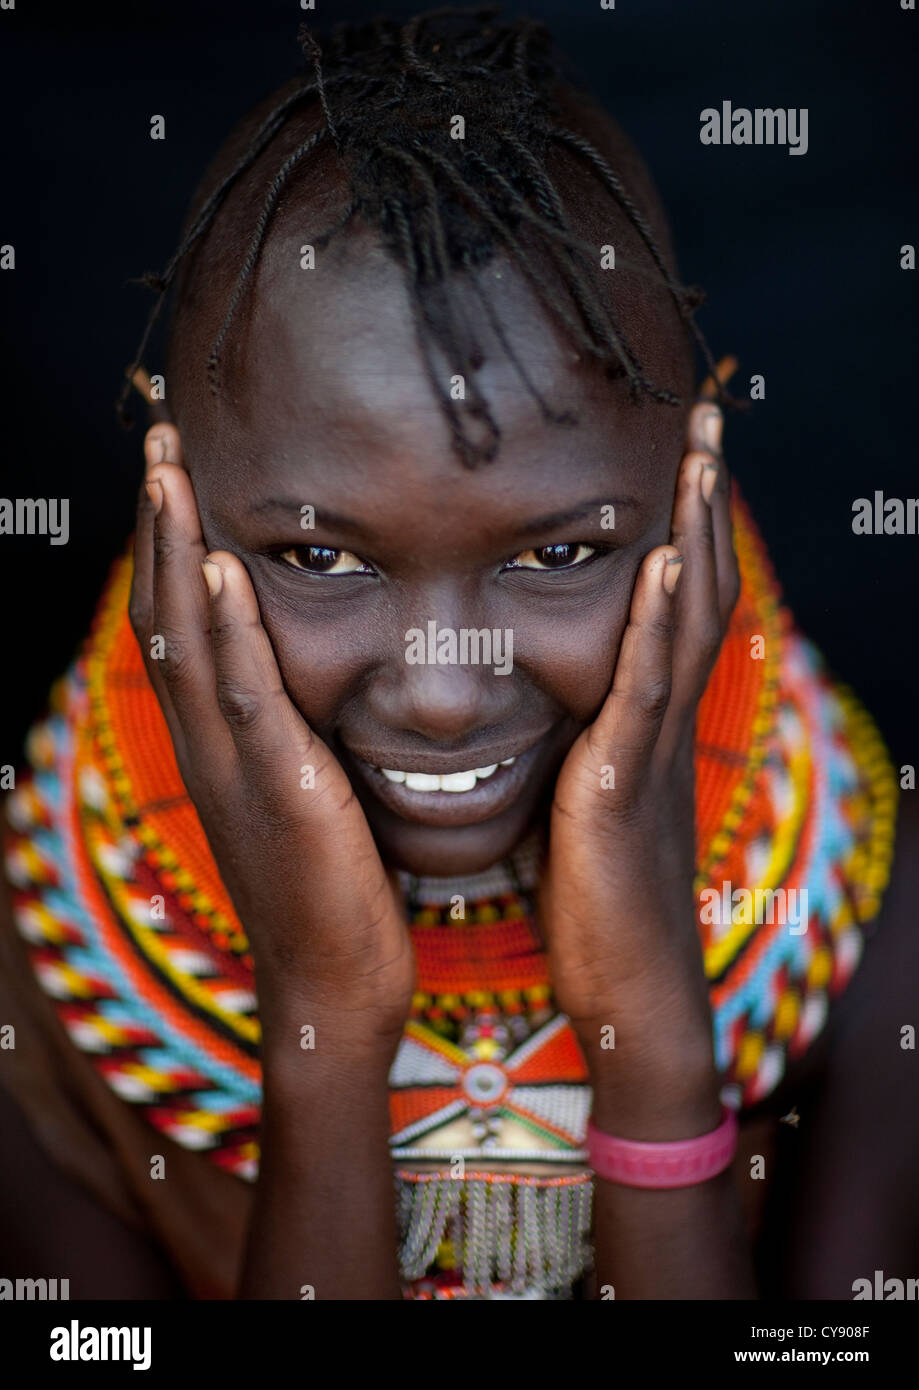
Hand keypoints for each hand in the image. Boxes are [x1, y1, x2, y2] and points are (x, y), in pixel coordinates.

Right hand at [129, 425, 414, 1061]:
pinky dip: (227, 629)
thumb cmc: (335, 889)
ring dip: (176, 549)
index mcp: (219, 741)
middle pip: (164, 612)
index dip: (173, 545)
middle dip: (159, 523)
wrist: (338, 983)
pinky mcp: (276, 790)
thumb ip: (298, 732)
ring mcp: (232, 766)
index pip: (181, 624)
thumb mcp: (308, 793)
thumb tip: (317, 677)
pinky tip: (223, 567)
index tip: (179, 473)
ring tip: (170, 467)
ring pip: (186, 639)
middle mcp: (208, 744)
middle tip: (160, 438)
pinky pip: (244, 695)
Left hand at [538, 400, 739, 1125]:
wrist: (625, 989)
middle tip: (704, 414)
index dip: (677, 525)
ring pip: (685, 617)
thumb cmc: (596, 903)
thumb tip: (541, 707)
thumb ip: (573, 745)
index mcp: (640, 720)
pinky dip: (657, 621)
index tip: (672, 452)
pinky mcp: (625, 780)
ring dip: (694, 529)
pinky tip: (657, 559)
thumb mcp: (582, 802)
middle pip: (694, 586)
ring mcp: (651, 745)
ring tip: (697, 448)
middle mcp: (658, 719)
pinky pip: (646, 687)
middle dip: (700, 499)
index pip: (669, 602)